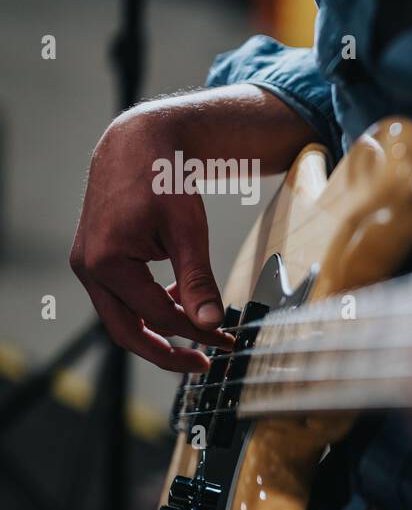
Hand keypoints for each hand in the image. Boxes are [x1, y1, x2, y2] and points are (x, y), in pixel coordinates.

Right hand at [70, 108, 229, 371]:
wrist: (137, 145)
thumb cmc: (161, 178)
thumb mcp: (188, 231)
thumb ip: (197, 280)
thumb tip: (211, 323)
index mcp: (107, 262)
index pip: (158, 316)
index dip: (196, 333)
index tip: (226, 340)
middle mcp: (88, 268)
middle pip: (127, 332)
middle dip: (168, 353)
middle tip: (204, 363)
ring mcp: (88, 266)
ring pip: (122, 319)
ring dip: (160, 332)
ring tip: (199, 336)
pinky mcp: (95, 262)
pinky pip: (121, 300)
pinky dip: (150, 309)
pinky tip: (180, 305)